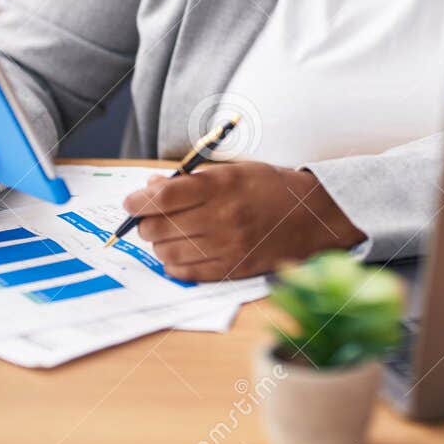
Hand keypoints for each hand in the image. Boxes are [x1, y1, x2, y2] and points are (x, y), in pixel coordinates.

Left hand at [123, 162, 366, 281]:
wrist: (312, 217)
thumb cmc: (271, 188)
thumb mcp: (234, 170)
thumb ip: (191, 180)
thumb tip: (151, 188)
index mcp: (222, 186)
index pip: (163, 197)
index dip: (138, 201)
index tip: (131, 202)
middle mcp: (223, 218)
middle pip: (158, 227)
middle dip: (145, 222)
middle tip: (149, 216)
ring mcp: (228, 247)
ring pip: (167, 252)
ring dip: (158, 243)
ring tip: (168, 233)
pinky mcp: (232, 270)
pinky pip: (185, 272)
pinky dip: (173, 263)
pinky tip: (181, 251)